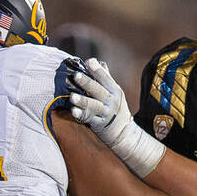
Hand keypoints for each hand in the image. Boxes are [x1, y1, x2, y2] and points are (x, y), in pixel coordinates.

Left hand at [66, 57, 164, 177]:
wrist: (124, 133)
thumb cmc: (116, 108)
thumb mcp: (116, 93)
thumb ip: (105, 78)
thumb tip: (95, 61)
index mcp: (115, 91)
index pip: (105, 78)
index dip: (97, 70)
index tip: (89, 62)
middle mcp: (111, 101)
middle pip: (98, 90)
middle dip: (87, 83)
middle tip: (76, 76)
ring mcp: (105, 113)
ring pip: (93, 105)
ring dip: (82, 101)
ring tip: (72, 97)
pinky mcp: (99, 124)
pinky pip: (88, 118)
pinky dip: (81, 115)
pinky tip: (73, 111)